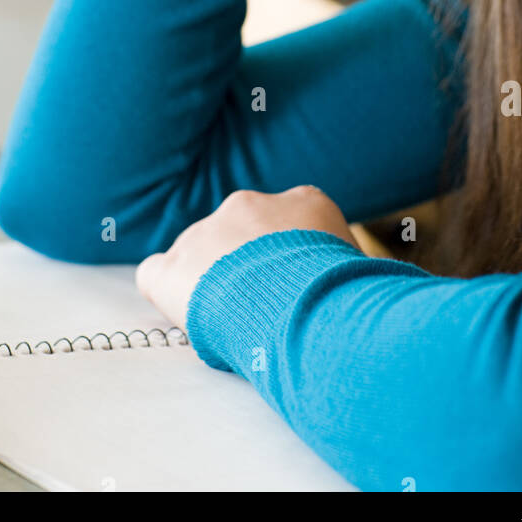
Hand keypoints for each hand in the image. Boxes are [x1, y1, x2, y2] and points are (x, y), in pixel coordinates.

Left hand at [135, 185, 361, 330]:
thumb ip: (346, 260)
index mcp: (301, 201)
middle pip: (242, 234)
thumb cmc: (343, 290)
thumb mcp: (364, 262)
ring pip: (200, 253)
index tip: (298, 283)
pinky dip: (167, 290)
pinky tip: (186, 313)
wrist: (304, 302)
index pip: (292, 219)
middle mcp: (248, 206)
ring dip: (213, 281)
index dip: (291, 253)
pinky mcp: (172, 269)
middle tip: (268, 307)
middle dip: (250, 266)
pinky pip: (156, 273)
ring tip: (236, 320)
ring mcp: (205, 235)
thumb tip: (355, 279)